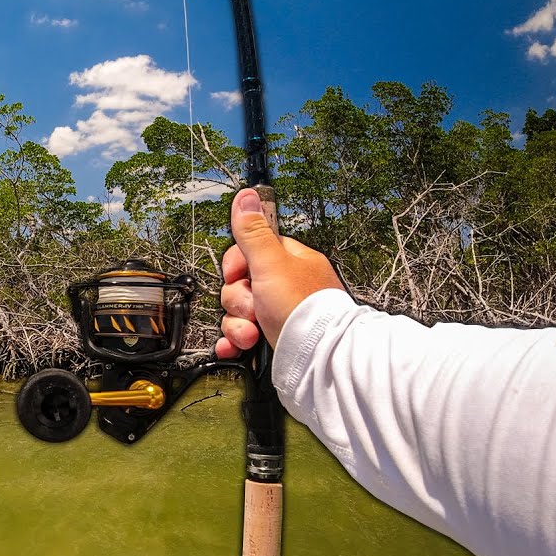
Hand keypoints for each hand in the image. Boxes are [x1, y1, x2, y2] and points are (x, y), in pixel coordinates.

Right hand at [215, 188, 344, 358]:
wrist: (319, 359)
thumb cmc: (303, 309)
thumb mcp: (271, 263)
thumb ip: (253, 232)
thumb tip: (247, 196)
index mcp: (291, 262)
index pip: (250, 252)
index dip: (237, 265)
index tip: (239, 275)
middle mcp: (287, 286)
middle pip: (241, 284)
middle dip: (238, 300)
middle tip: (253, 307)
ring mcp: (280, 313)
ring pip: (240, 311)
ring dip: (237, 324)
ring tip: (252, 332)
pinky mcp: (274, 337)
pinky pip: (243, 334)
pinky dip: (236, 340)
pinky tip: (238, 345)